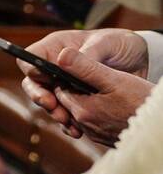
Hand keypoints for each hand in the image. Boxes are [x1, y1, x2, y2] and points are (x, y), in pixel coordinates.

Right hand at [17, 29, 149, 134]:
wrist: (142, 61)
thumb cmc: (121, 44)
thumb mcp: (108, 43)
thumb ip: (88, 52)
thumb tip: (63, 59)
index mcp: (57, 47)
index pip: (32, 57)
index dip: (33, 70)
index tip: (46, 79)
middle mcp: (54, 66)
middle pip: (33, 82)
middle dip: (40, 96)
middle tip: (51, 105)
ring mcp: (63, 84)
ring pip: (47, 101)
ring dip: (54, 112)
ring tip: (67, 120)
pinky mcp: (74, 100)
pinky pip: (64, 113)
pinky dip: (68, 123)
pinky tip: (77, 130)